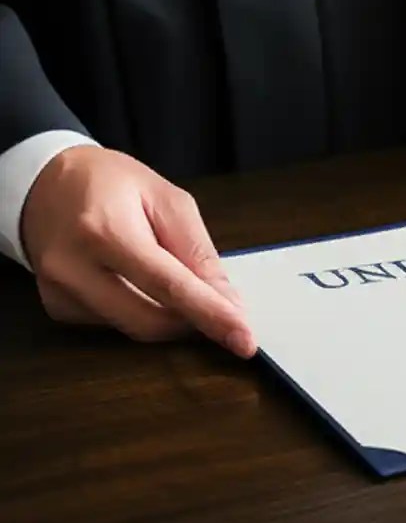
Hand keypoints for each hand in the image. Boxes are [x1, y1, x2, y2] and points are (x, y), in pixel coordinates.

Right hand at [20, 146, 255, 356]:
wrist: (45, 182)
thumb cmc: (109, 183)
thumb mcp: (167, 199)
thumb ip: (198, 252)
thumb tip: (226, 301)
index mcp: (105, 231)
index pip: (169, 287)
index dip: (211, 316)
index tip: (244, 340)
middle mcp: (74, 267)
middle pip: (151, 321)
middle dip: (194, 321)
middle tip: (221, 308)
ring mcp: (60, 292)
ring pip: (135, 327)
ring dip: (169, 313)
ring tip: (167, 272)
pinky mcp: (58, 308)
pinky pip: (116, 324)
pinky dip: (141, 308)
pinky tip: (135, 279)